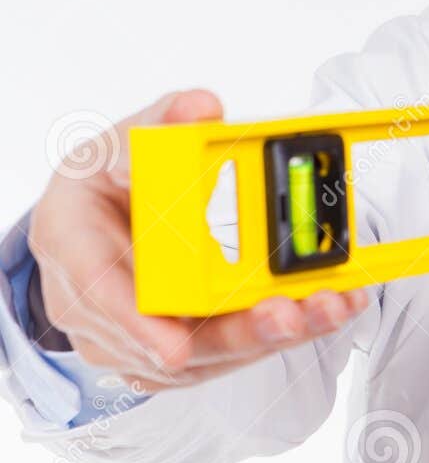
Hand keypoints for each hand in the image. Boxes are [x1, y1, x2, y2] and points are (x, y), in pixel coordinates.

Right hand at [28, 90, 368, 393]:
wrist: (86, 224)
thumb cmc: (99, 188)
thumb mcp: (116, 144)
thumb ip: (160, 123)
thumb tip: (201, 108)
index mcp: (70, 243)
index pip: (97, 290)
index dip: (137, 324)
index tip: (176, 348)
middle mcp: (93, 305)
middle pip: (167, 337)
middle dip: (234, 332)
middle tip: (288, 315)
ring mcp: (131, 337)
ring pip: (204, 355)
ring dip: (268, 336)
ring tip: (324, 308)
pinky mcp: (170, 353)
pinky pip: (222, 355)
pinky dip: (272, 336)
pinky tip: (317, 314)